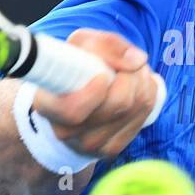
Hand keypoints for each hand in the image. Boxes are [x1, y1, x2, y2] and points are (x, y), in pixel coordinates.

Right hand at [31, 28, 160, 158]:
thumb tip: (137, 61)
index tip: (104, 75)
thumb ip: (107, 46)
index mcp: (47, 105)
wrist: (76, 98)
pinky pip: (142, 118)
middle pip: (117, 105)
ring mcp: (89, 144)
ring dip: (142, 83)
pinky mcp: (110, 149)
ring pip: (134, 109)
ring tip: (132, 72)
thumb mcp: (82, 45)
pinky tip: (137, 88)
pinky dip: (147, 97)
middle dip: (131, 76)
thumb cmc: (76, 68)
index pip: (72, 110)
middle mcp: (65, 131)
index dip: (95, 93)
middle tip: (128, 63)